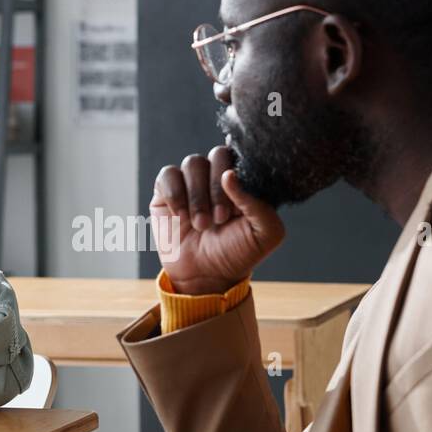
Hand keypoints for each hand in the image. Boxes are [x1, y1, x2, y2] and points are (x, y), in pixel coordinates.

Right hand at [151, 146, 284, 293]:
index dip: (236, 178)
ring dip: (197, 196)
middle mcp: (217, 175)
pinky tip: (181, 217)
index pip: (241, 157)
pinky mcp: (166, 191)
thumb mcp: (265, 234)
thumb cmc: (237, 253)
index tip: (235, 211)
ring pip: (192, 163)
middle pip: (216, 155)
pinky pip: (168, 175)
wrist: (206, 276)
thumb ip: (258, 204)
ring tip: (201, 225)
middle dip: (216, 189)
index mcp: (243, 180)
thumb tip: (229, 175)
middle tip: (219, 220)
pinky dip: (175, 194)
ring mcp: (191, 181)